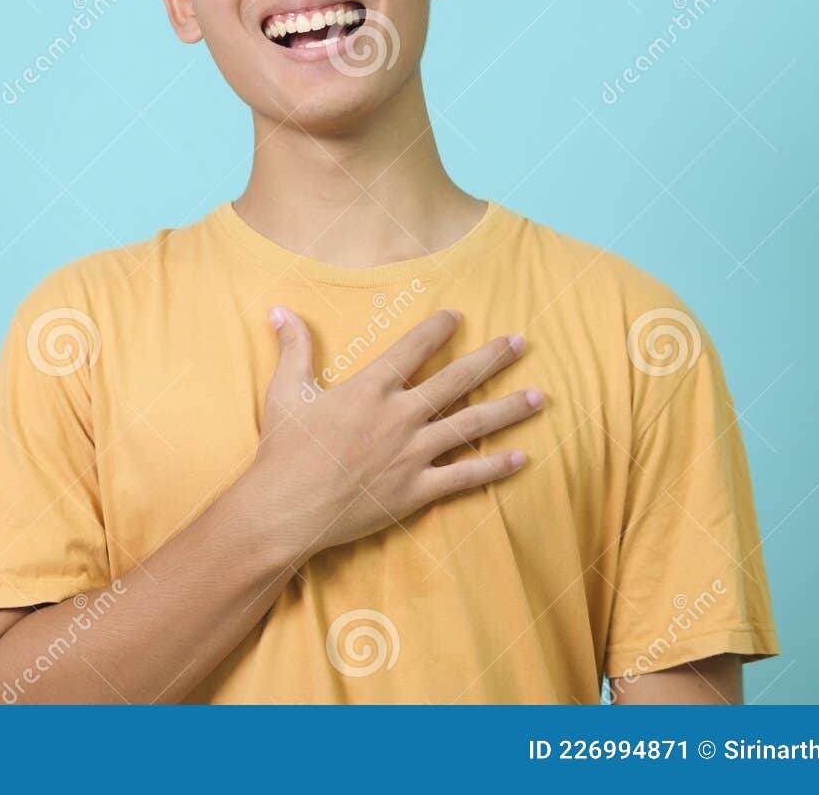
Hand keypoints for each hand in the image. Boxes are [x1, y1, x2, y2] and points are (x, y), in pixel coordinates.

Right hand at [243, 306, 543, 561]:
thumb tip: (279, 309)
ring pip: (471, 426)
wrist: (286, 509)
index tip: (457, 316)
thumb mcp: (285, 392)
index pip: (412, 349)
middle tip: (521, 342)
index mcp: (369, 389)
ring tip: (540, 397)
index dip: (437, 329)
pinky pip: (463, 476)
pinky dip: (493, 468)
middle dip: (492, 359)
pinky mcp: (415, 490)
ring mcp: (412, 454)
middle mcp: (399, 416)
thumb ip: (293, 348)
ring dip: (508, 410)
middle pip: (457, 381)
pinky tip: (521, 459)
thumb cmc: (284, 451)